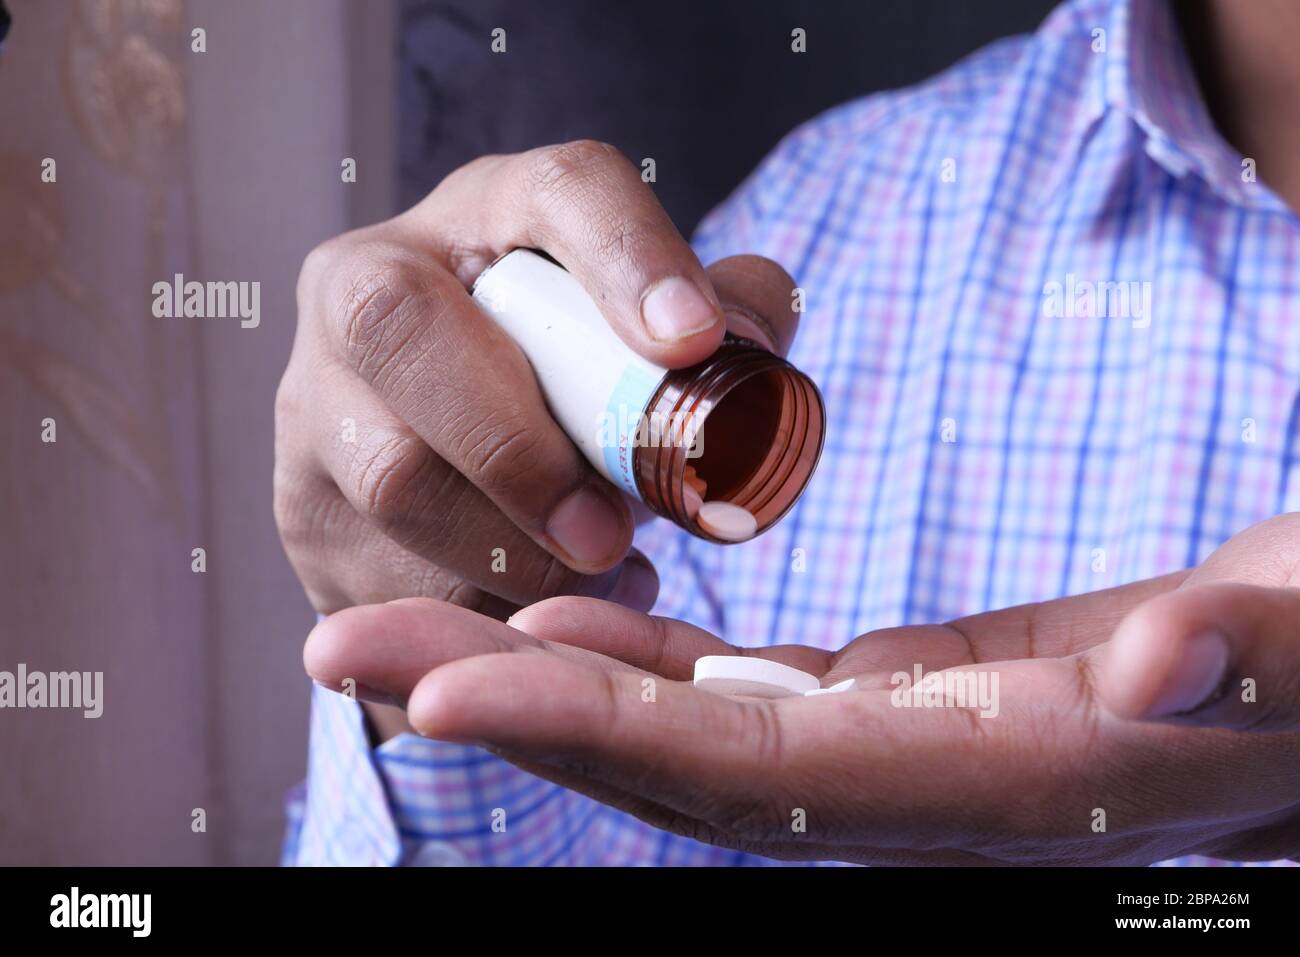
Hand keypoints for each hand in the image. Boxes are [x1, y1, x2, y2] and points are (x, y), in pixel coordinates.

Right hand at [274, 139, 799, 617]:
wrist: (434, 456)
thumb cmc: (563, 385)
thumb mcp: (638, 338)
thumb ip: (723, 322)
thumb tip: (753, 341)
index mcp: (485, 218)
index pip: (557, 191)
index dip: (626, 256)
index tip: (692, 340)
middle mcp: (371, 285)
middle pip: (405, 331)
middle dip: (518, 446)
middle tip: (609, 532)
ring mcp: (316, 398)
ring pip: (392, 479)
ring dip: (509, 551)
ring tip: (591, 577)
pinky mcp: (301, 506)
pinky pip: (385, 575)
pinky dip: (478, 607)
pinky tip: (533, 607)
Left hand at [303, 514, 1299, 864]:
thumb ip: (1251, 662)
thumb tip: (1147, 674)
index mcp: (997, 780)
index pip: (759, 771)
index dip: (598, 736)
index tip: (445, 687)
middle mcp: (915, 790)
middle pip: (672, 761)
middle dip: (504, 707)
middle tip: (343, 648)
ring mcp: (895, 754)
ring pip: (684, 728)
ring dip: (540, 680)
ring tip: (404, 631)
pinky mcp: (901, 706)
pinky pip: (739, 696)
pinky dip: (635, 666)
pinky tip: (556, 624)